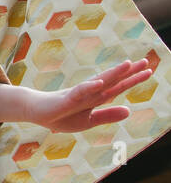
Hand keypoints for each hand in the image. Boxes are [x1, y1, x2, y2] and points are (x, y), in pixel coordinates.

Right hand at [24, 59, 149, 132]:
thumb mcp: (88, 120)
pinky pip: (80, 92)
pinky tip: (100, 83)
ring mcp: (79, 94)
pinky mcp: (67, 98)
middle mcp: (90, 92)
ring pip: (99, 82)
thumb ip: (107, 116)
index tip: (148, 71)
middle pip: (112, 80)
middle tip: (145, 61)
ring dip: (113, 73)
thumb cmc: (60, 115)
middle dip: (129, 72)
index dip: (132, 79)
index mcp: (96, 98)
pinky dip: (90, 87)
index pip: (117, 87)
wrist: (35, 112)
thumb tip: (129, 110)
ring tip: (127, 65)